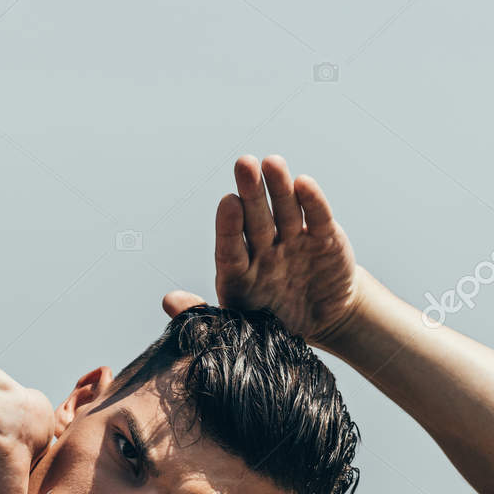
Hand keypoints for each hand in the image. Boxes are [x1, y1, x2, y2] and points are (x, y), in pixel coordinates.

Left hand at [163, 155, 362, 346]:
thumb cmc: (276, 324)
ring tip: (271, 163)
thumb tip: (168, 300)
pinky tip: (303, 183)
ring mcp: (294, 242)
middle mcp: (265, 251)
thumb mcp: (239, 329)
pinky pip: (317, 218)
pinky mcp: (324, 238)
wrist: (326, 322)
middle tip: (244, 164)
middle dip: (251, 192)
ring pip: (284, 211)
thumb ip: (202, 316)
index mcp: (240, 274)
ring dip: (278, 187)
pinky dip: (312, 201)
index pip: (230, 249)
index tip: (228, 202)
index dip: (229, 227)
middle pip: (256, 220)